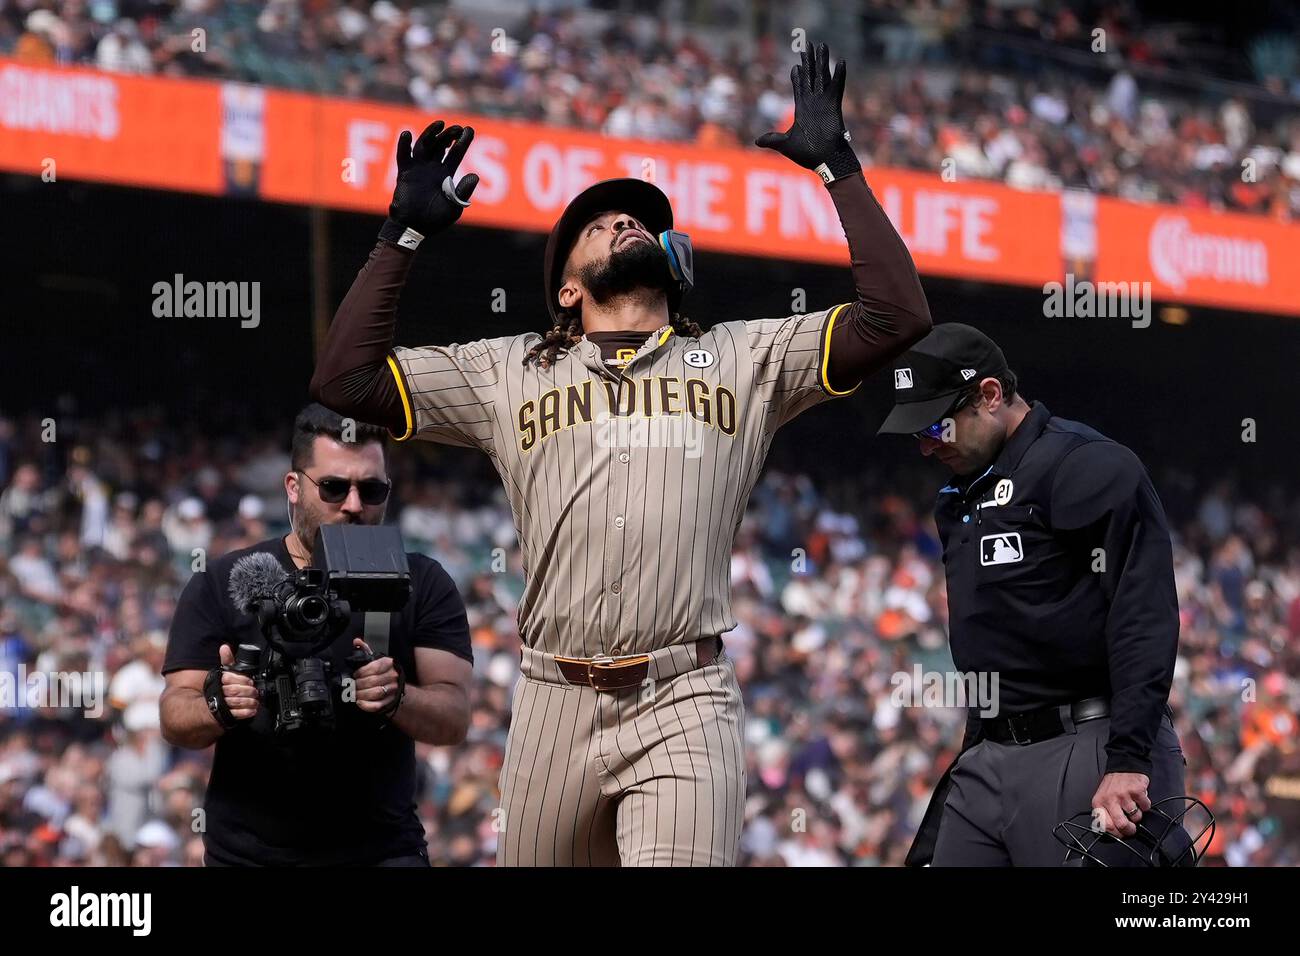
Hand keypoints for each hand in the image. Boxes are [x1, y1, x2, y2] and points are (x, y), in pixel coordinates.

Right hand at [217, 644, 258, 720]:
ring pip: (235, 702)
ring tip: (255, 702)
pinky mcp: (224, 716)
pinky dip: (245, 712)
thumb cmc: (220, 688)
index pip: (229, 678)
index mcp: (219, 681)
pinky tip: (252, 710)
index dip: (241, 680)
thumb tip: (224, 647)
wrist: (209, 706)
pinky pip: (235, 714)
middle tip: (254, 692)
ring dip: (248, 702)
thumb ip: (227, 661)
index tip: (250, 682)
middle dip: (247, 691)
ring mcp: (221, 705)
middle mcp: (219, 692)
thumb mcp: (224, 673)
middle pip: (233, 691)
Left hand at [351, 638, 401, 714]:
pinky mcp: (390, 702)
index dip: (361, 672)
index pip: (374, 668)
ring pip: (375, 693)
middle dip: (358, 684)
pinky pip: (377, 705)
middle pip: (372, 681)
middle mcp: (393, 676)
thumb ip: (366, 650)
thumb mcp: (376, 659)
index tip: (355, 675)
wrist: (398, 686)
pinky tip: (360, 702)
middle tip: (352, 685)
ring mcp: (393, 690)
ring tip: (354, 693)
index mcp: (389, 664)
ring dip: (361, 694)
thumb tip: (356, 641)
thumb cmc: (384, 672)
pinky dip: (366, 705)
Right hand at [387, 119, 478, 237]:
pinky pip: (403, 156)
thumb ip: (463, 191)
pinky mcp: (404, 172)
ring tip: (440, 124)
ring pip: (424, 145)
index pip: (456, 153)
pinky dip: (403, 144)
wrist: (415, 228)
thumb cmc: (436, 220)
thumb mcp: (454, 207)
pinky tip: (407, 134)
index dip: (463, 141)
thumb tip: (475, 176)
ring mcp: (418, 168)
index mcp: (447, 174)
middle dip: (449, 135)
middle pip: (441, 145)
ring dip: (431, 133)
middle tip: (456, 128)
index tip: (469, 129)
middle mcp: (433, 168)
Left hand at [755, 42, 859, 182]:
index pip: (799, 87)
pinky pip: (837, 87)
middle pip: (811, 76)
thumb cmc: (808, 155)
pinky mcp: (834, 106)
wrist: (825, 162)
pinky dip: (839, 75)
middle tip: (808, 45)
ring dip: (823, 61)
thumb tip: (757, 141)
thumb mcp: (785, 145)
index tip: (796, 64)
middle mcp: (814, 103)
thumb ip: (772, 140)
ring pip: (822, 76)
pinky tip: (841, 62)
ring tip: (822, 45)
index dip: (798, 76)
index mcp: (803, 110)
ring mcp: (824, 103)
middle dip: (809, 61)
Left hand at [1091, 772, 1150, 837]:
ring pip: (1136, 817)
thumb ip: (1105, 814)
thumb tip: (1112, 832)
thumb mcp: (1103, 798)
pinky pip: (1146, 807)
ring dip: (1138, 814)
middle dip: (1130, 830)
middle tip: (1132, 828)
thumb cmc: (1113, 785)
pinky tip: (1139, 798)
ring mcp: (1123, 795)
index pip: (1106, 826)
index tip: (1121, 834)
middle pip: (1122, 824)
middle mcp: (1110, 799)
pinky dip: (1145, 805)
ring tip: (1133, 806)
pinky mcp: (1136, 791)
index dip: (1116, 834)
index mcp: (1099, 803)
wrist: (1123, 767)